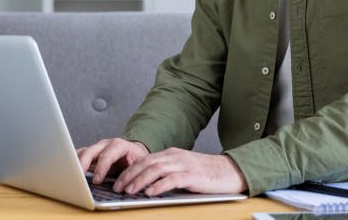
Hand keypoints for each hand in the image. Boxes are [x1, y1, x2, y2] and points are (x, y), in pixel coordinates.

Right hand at [77, 138, 149, 184]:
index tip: (97, 180)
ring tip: (70, 174)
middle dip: (83, 163)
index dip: (102, 167)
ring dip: (75, 163)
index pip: (108, 154)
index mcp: (120, 145)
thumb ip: (129, 173)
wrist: (134, 153)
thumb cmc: (136, 160)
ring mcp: (97, 148)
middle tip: (78, 178)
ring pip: (83, 152)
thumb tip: (123, 185)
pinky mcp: (90, 153)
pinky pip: (79, 155)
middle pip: (91, 151)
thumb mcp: (137, 166)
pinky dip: (74, 163)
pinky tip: (70, 171)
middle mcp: (106, 144)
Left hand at [112, 148, 247, 195]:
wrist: (230, 171)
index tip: (117, 181)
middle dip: (129, 176)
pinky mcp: (193, 176)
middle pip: (146, 163)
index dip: (129, 170)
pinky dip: (159, 186)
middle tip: (117, 188)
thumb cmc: (206, 174)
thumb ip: (166, 173)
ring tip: (130, 191)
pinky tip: (150, 193)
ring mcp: (184, 165)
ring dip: (140, 181)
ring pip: (156, 170)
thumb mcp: (182, 168)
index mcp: (171, 154)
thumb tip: (146, 184)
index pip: (144, 160)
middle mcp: (175, 157)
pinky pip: (172, 179)